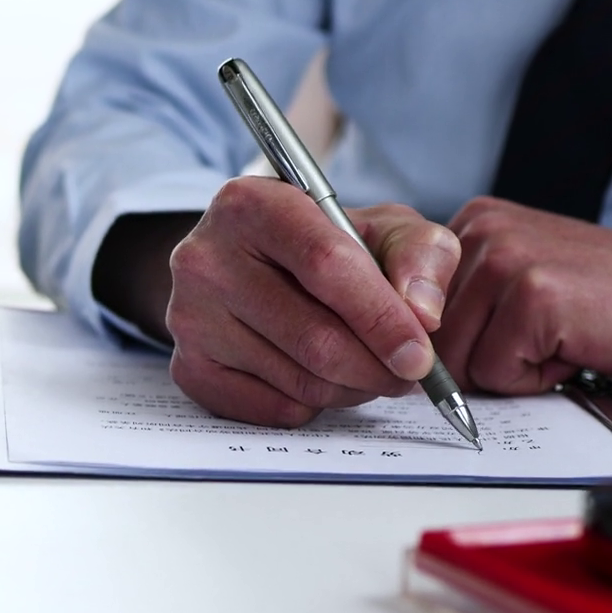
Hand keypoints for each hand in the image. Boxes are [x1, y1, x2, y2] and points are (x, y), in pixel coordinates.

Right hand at [162, 177, 460, 426]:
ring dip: (352, 388)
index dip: (382, 317)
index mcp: (251, 204)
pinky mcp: (189, 366)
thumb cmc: (323, 243)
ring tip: (367, 368)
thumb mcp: (381, 225)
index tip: (420, 356)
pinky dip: (313, 404)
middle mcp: (205, 258)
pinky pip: (273, 408)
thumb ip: (419, 254)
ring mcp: (189, 316)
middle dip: (377, 368)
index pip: (325, 266)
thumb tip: (422, 315)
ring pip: (299, 380)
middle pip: (314, 336)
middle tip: (407, 375)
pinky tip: (320, 376)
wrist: (250, 263)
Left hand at [432, 197, 611, 394]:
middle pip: (430, 338)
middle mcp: (480, 230)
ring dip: (513, 369)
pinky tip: (576, 345)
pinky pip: (498, 372)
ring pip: (460, 360)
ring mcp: (506, 258)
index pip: (413, 309)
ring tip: (561, 337)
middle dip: (485, 358)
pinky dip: (538, 377)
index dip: (455, 340)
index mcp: (472, 224)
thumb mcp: (522, 282)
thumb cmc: (607, 301)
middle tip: (547, 335)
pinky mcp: (533, 295)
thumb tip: (408, 354)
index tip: (500, 334)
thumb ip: (465, 303)